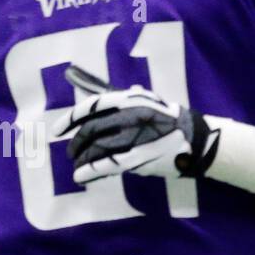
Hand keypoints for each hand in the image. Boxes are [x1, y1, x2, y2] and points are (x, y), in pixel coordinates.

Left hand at [52, 64, 219, 184]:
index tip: (57, 131)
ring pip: (98, 149)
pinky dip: (91, 171)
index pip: (93, 106)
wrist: (196, 138)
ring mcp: (136, 136)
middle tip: (71, 153)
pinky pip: (109, 165)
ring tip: (77, 168)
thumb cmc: (166, 118)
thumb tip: (80, 78)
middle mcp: (131, 115)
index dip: (71, 119)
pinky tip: (81, 177)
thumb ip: (116, 96)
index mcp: (130, 98)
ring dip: (82, 160)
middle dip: (77, 143)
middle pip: (92, 130)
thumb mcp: (145, 100)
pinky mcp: (141, 157)